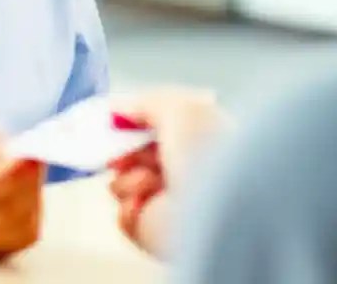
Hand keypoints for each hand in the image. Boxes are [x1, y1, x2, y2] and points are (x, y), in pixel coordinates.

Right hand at [0, 112, 45, 260]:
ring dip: (32, 192)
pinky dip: (34, 208)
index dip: (7, 175)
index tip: (30, 157)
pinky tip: (23, 189)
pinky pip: (28, 232)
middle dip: (27, 181)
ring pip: (20, 223)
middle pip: (3, 210)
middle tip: (34, 153)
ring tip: (25, 167)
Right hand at [108, 88, 227, 255]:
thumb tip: (118, 111)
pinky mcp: (156, 233)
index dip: (137, 124)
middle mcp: (186, 174)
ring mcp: (171, 205)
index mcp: (202, 141)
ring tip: (150, 178)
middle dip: (124, 151)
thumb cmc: (207, 150)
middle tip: (123, 150)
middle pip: (135, 156)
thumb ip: (144, 103)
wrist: (218, 205)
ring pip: (123, 185)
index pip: (160, 130)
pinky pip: (124, 216)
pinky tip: (148, 202)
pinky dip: (129, 206)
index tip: (119, 119)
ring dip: (128, 178)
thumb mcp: (176, 105)